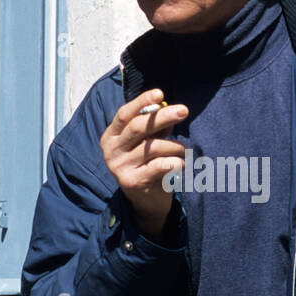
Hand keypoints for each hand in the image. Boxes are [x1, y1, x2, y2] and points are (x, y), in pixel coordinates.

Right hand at [100, 88, 188, 238]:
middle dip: (163, 117)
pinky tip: (181, 164)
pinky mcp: (131, 182)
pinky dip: (175, 162)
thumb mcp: (148, 143)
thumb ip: (155, 127)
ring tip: (184, 150)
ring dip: (174, 146)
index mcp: (111, 136)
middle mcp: (111, 151)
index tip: (160, 93)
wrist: (145, 202)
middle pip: (138, 127)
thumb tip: (167, 106)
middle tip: (184, 110)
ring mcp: (119, 167)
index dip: (142, 102)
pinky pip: (159, 165)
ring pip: (153, 147)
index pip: (124, 114)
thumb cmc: (148, 164)